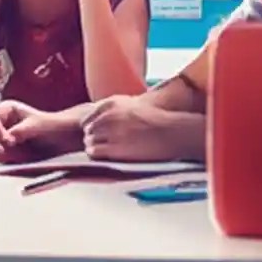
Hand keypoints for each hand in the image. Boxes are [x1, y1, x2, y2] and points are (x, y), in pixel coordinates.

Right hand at [0, 100, 82, 163]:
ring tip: (22, 153)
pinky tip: (22, 157)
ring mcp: (0, 138)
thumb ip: (18, 132)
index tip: (4, 140)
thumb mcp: (35, 126)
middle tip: (12, 148)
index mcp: (4, 111)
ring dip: (5, 154)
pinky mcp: (6, 152)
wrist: (64, 139)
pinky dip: (9, 160)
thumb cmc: (51, 126)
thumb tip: (6, 140)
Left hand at [81, 97, 202, 161]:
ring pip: (89, 142)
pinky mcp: (114, 148)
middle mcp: (107, 116)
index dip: (93, 129)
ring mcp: (110, 132)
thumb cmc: (159, 121)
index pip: (87, 118)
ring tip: (107, 152)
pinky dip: (97, 156)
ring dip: (95, 148)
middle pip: (88, 130)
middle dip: (94, 138)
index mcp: (111, 104)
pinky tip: (107, 157)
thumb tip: (102, 120)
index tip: (99, 136)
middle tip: (104, 146)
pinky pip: (94, 152)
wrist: (174, 132)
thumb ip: (115, 110)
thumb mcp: (133, 106)